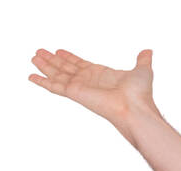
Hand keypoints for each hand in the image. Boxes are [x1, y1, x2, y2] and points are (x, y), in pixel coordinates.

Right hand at [28, 48, 157, 125]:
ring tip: (34, 57)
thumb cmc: (140, 94)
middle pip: (66, 68)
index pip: (81, 64)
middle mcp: (89, 81)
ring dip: (45, 66)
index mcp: (102, 75)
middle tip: (40, 52)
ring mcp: (81, 87)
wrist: (135, 108)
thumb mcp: (143, 70)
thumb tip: (148, 51)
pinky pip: (54, 86)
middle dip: (53, 60)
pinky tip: (31, 76)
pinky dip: (42, 81)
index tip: (59, 51)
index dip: (69, 58)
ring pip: (57, 74)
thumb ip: (142, 60)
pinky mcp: (74, 93)